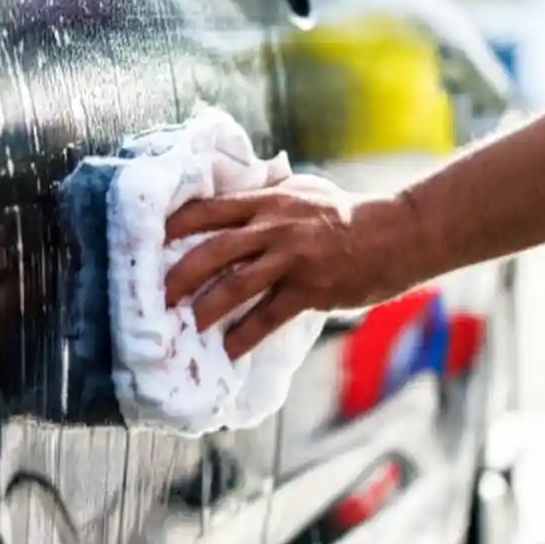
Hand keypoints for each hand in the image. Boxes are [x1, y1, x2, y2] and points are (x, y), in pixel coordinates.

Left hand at [164, 174, 419, 359]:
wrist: (397, 233)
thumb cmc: (347, 213)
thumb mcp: (303, 192)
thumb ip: (267, 198)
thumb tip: (231, 200)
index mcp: (268, 200)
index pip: (208, 208)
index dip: (174, 224)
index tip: (148, 241)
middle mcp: (274, 226)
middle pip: (213, 249)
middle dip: (179, 274)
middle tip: (157, 296)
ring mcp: (292, 258)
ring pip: (236, 284)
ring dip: (206, 308)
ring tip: (187, 327)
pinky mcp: (311, 289)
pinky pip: (268, 316)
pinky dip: (245, 336)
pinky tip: (228, 350)